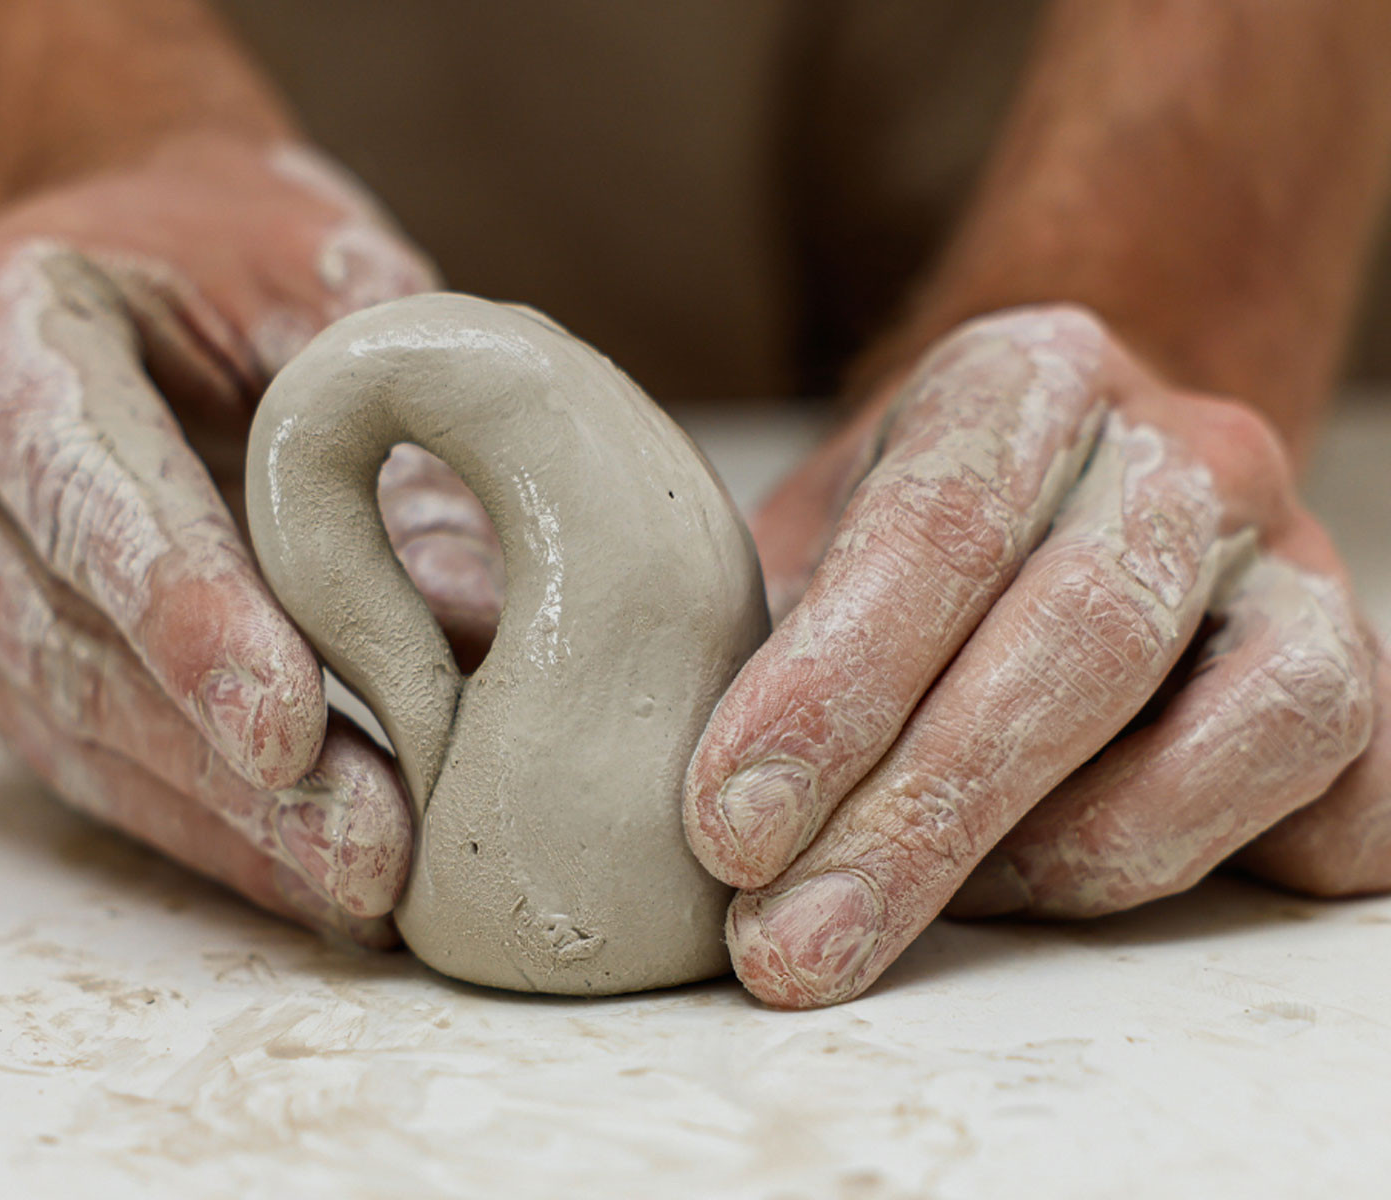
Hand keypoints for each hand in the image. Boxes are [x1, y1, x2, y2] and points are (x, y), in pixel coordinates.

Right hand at [0, 133, 503, 942]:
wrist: (134, 261)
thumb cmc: (237, 258)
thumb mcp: (321, 280)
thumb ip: (384, 427)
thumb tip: (471, 615)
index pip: (77, 483)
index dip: (182, 611)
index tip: (287, 729)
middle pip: (68, 641)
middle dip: (224, 767)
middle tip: (369, 848)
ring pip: (74, 730)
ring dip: (225, 825)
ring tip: (363, 883)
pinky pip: (89, 762)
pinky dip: (204, 827)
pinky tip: (306, 873)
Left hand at [685, 306, 1386, 1006]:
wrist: (1069, 484)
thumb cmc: (912, 531)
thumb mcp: (809, 528)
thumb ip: (742, 621)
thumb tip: (624, 741)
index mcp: (1026, 378)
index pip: (936, 526)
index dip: (832, 689)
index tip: (731, 829)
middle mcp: (1185, 453)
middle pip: (1081, 636)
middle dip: (922, 821)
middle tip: (790, 945)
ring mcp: (1299, 565)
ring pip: (1246, 727)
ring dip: (1065, 859)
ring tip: (931, 906)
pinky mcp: (1360, 681)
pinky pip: (1342, 809)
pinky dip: (1211, 870)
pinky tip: (1063, 889)